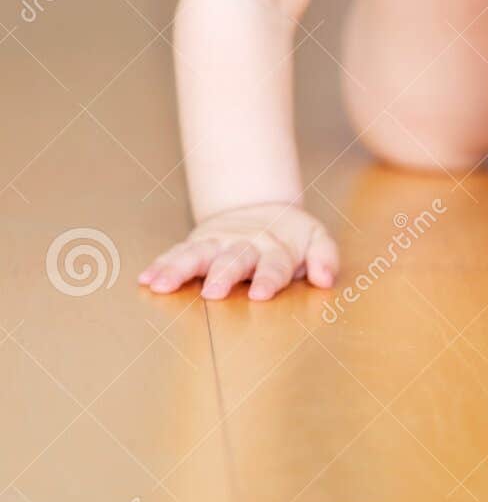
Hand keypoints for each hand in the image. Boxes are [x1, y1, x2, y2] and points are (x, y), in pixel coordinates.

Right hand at [138, 203, 339, 301]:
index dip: (268, 278)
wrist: (261, 207)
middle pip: (233, 259)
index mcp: (275, 247)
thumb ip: (325, 258)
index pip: (274, 264)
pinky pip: (176, 253)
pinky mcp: (197, 243)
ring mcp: (217, 242)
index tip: (260, 294)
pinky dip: (161, 265)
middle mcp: (244, 244)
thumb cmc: (290, 236)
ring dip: (179, 269)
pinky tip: (146, 278)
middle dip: (223, 274)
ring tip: (161, 285)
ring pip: (197, 254)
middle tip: (213, 292)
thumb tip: (326, 279)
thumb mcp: (316, 238)